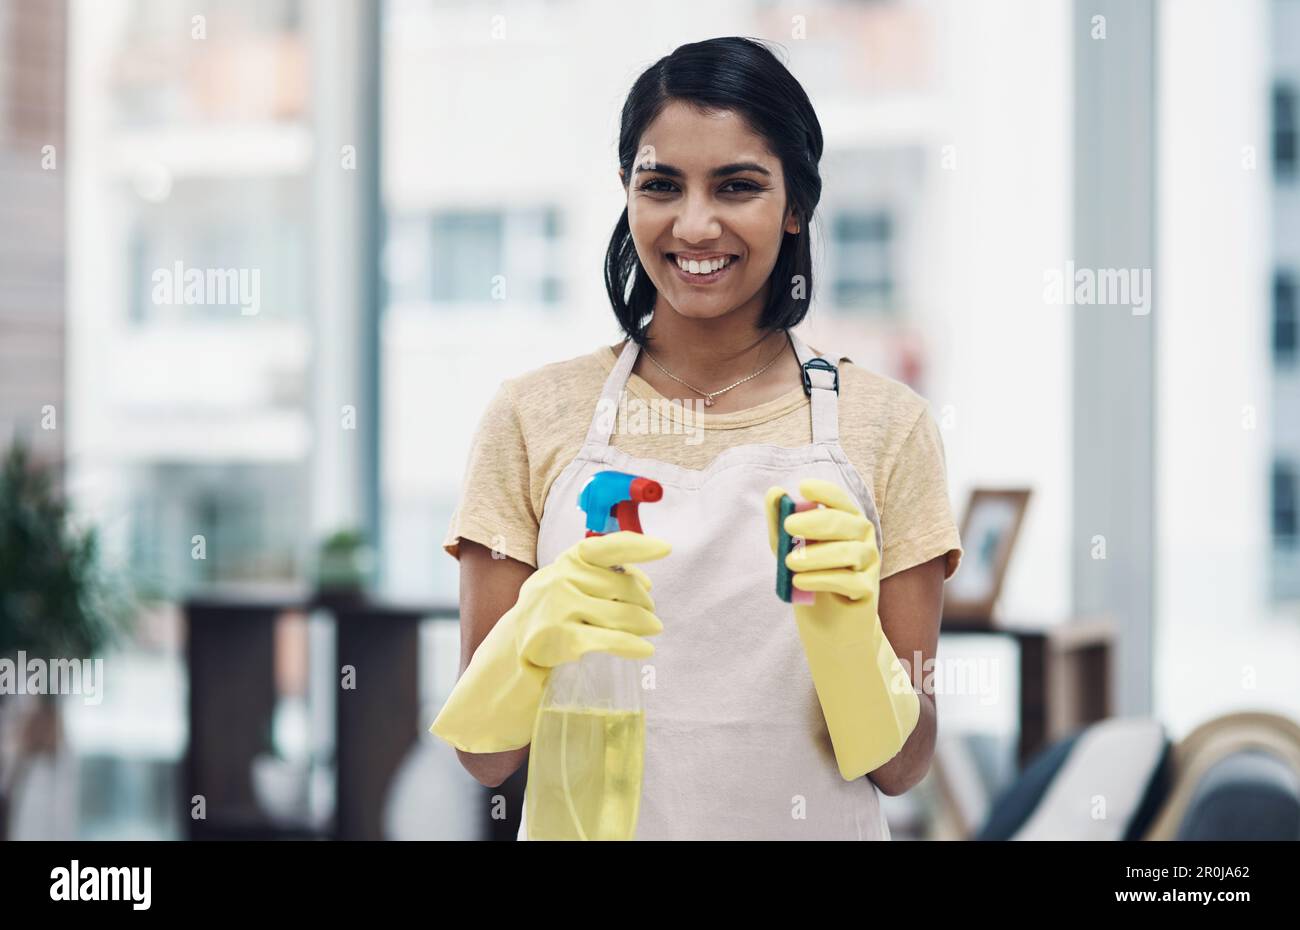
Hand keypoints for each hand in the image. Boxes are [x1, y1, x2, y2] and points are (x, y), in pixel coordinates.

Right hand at [515, 531, 669, 667]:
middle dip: (644, 601)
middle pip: (624, 588)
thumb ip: (603, 573)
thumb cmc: (555, 604)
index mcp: (570, 559)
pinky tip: (644, 649)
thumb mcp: (571, 578)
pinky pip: (612, 640)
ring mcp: (563, 608)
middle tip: (650, 611)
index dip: (638, 546)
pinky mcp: (566, 639)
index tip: (665, 548)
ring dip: (645, 623)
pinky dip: (633, 645)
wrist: (517, 640)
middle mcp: (564, 579)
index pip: (607, 548)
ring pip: (623, 615)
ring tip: (653, 628)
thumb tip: (646, 583)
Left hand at [764, 478, 879, 603]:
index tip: (803, 487)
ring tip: (789, 563)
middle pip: (843, 523)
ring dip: (815, 556)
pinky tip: (800, 582)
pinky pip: (848, 580)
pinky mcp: (868, 589)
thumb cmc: (810, 578)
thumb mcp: (788, 548)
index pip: (840, 499)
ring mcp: (869, 562)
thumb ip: (780, 521)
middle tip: (787, 526)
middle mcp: (862, 536)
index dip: (824, 491)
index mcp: (845, 519)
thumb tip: (774, 492)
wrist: (828, 625)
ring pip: (847, 552)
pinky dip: (821, 580)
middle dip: (814, 522)